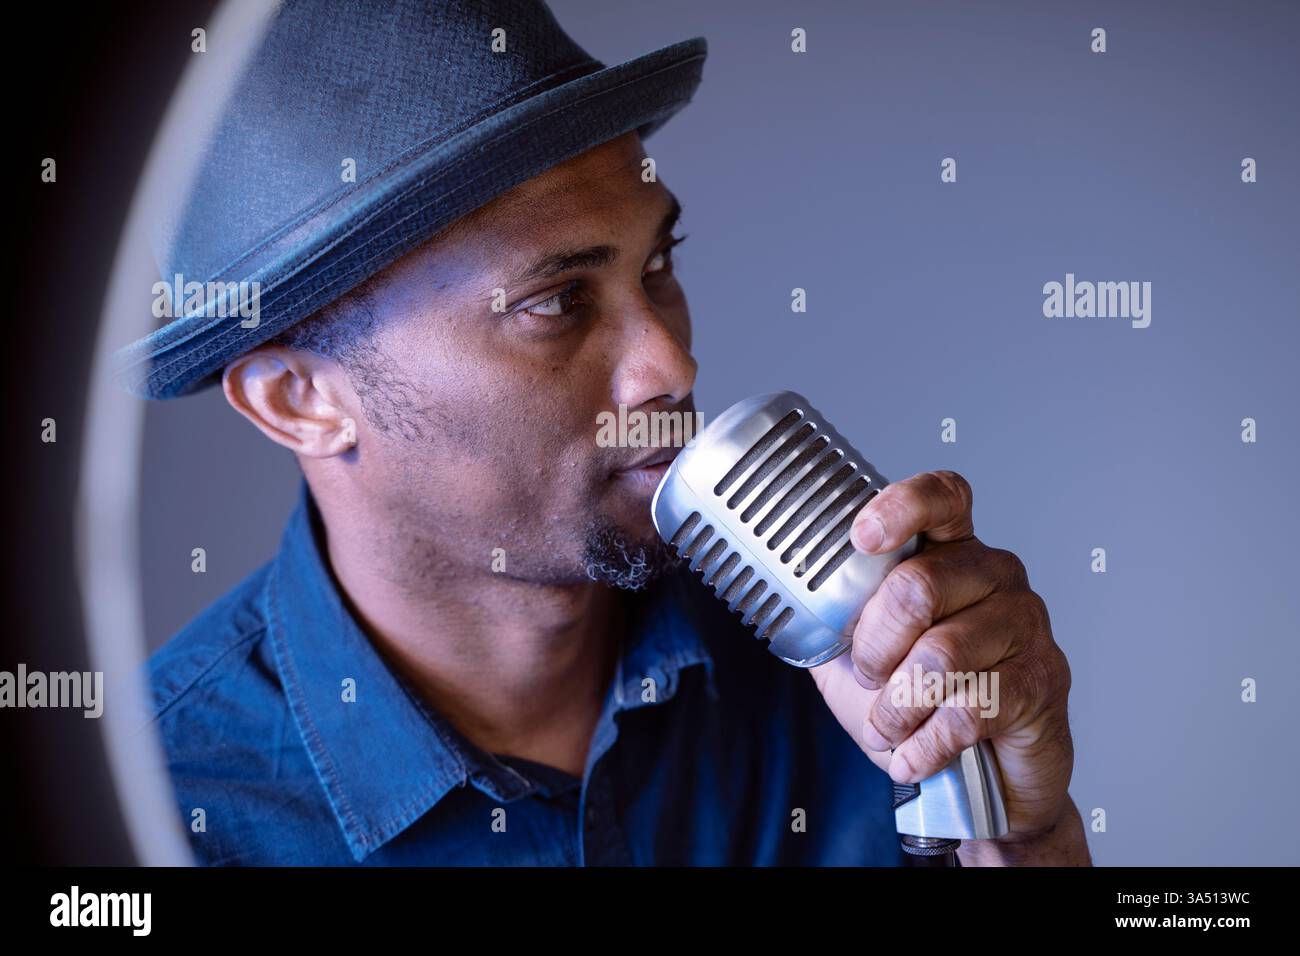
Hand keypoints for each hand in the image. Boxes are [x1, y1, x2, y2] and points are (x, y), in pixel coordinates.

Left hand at [807, 469, 1089, 863]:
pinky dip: (927, 742)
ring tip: (888, 728)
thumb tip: (798, 597)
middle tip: (871, 679)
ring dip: (897, 706)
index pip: (940, 497)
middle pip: (917, 586)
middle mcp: (993, 573)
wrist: (986, 773)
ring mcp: (1024, 622)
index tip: (862, 538)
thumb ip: (837, 620)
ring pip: (941, 654)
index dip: (900, 507)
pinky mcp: (1041, 679)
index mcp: (951, 550)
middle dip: (875, 647)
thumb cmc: (922, 702)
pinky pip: (970, 708)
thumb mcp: (863, 654)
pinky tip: (914, 755)